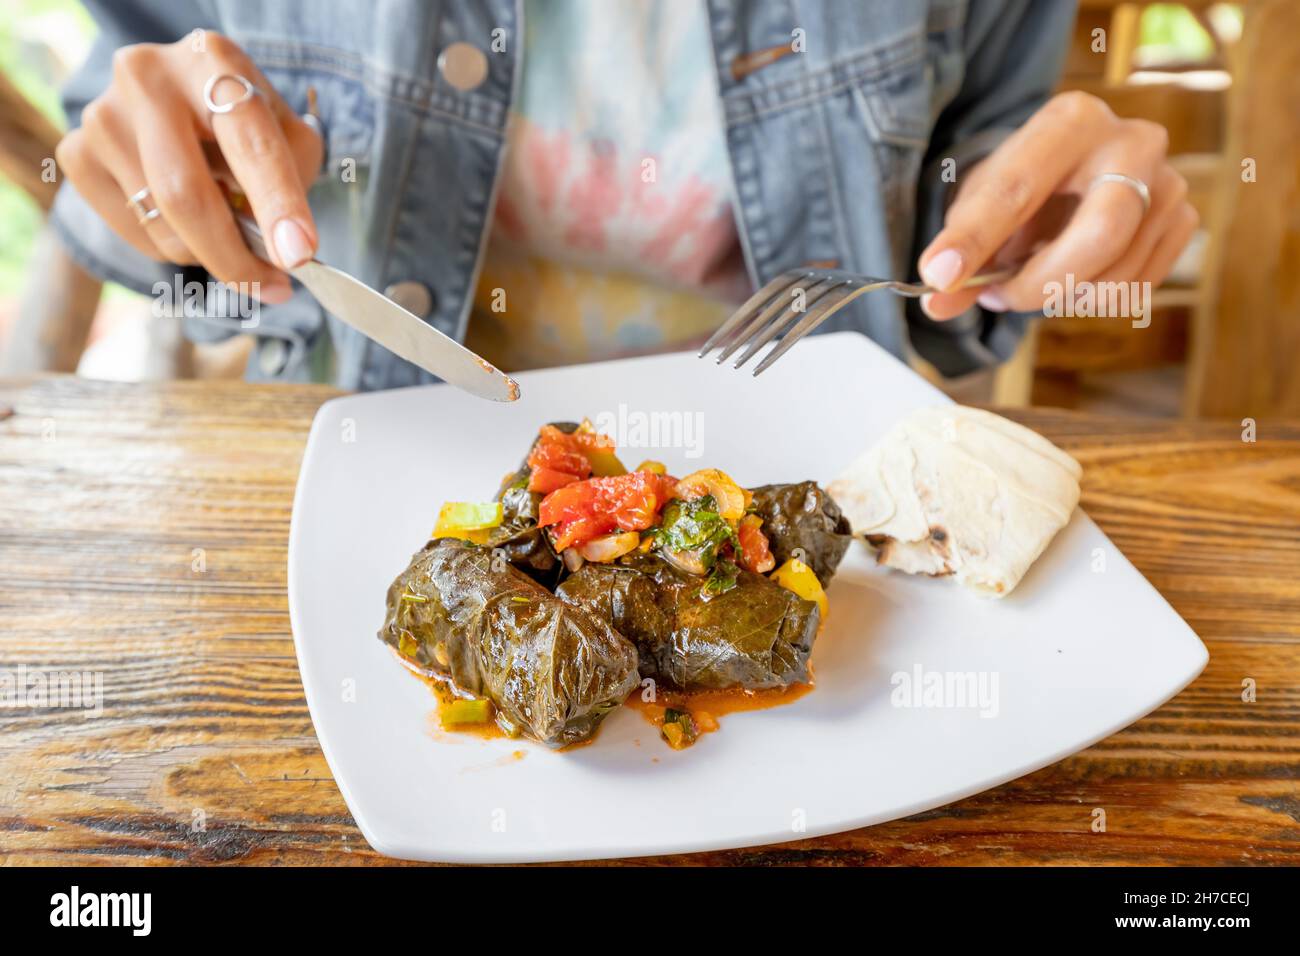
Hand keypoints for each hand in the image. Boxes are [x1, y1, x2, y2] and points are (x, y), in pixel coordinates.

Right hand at [56, 33, 322, 303]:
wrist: (175, 97)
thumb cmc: (241, 121)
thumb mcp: (285, 134)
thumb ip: (291, 183)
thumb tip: (283, 252)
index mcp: (212, 62)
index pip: (248, 141)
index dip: (277, 202)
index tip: (298, 255)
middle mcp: (147, 78)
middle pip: (185, 193)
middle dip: (236, 257)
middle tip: (273, 287)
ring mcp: (102, 115)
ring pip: (163, 226)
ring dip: (209, 252)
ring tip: (226, 228)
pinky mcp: (78, 154)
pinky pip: (138, 235)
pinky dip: (176, 247)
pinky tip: (186, 217)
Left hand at [917, 91, 1197, 318]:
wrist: (1073, 171)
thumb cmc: (1021, 186)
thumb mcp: (980, 206)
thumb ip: (958, 251)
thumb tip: (935, 299)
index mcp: (1070, 121)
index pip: (1020, 189)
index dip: (976, 240)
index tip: (940, 276)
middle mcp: (1133, 140)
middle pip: (1102, 234)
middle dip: (1042, 282)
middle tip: (1000, 297)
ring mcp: (1168, 179)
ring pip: (1120, 271)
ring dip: (1063, 296)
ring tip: (1031, 283)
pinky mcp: (1181, 218)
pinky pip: (1138, 287)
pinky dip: (1094, 300)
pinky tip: (1073, 279)